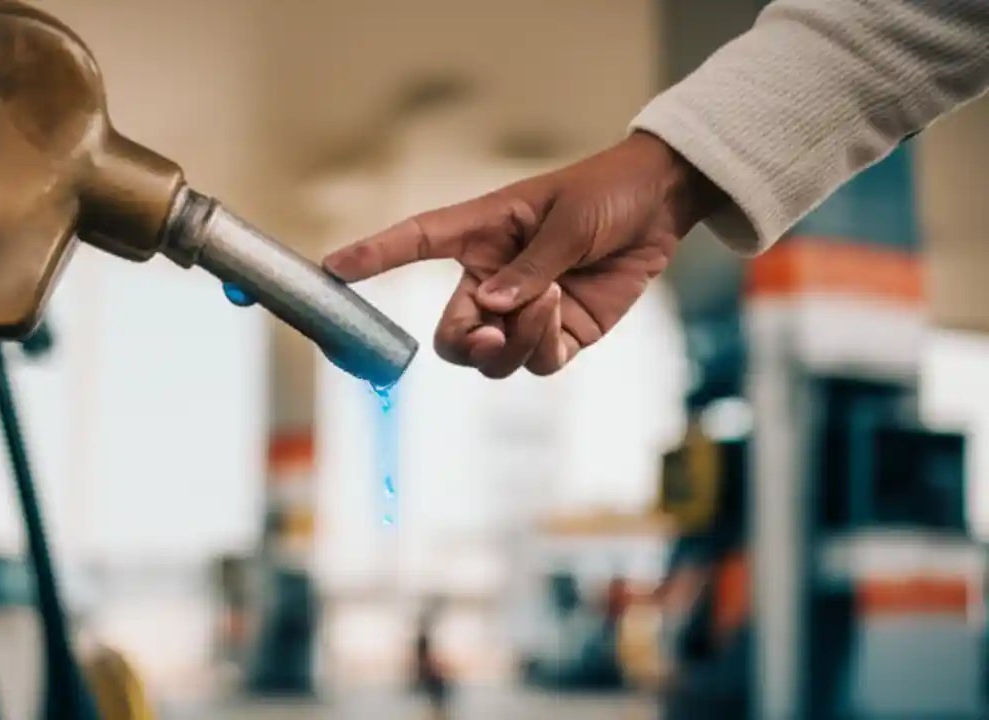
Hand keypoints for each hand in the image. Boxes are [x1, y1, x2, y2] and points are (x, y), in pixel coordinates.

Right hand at [323, 131, 721, 377]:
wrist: (658, 206)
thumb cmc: (604, 194)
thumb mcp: (568, 220)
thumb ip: (530, 267)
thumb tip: (490, 308)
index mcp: (480, 233)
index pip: (413, 244)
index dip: (372, 257)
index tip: (331, 270)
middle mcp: (491, 278)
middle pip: (451, 334)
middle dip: (464, 343)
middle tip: (488, 337)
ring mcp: (523, 313)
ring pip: (490, 359)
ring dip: (513, 344)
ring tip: (549, 303)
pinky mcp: (558, 335)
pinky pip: (535, 363)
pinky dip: (542, 347)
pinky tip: (561, 312)